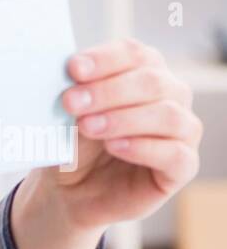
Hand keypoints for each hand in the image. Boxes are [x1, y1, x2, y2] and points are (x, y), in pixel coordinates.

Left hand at [51, 38, 202, 229]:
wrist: (71, 194)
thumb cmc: (75, 148)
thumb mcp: (69, 119)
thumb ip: (76, 97)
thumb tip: (67, 75)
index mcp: (144, 73)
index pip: (135, 54)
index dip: (105, 59)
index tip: (73, 68)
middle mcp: (171, 97)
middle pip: (152, 82)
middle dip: (107, 91)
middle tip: (70, 102)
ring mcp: (181, 132)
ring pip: (167, 115)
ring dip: (123, 119)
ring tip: (88, 126)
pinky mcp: (182, 168)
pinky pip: (175, 154)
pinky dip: (143, 148)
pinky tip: (115, 146)